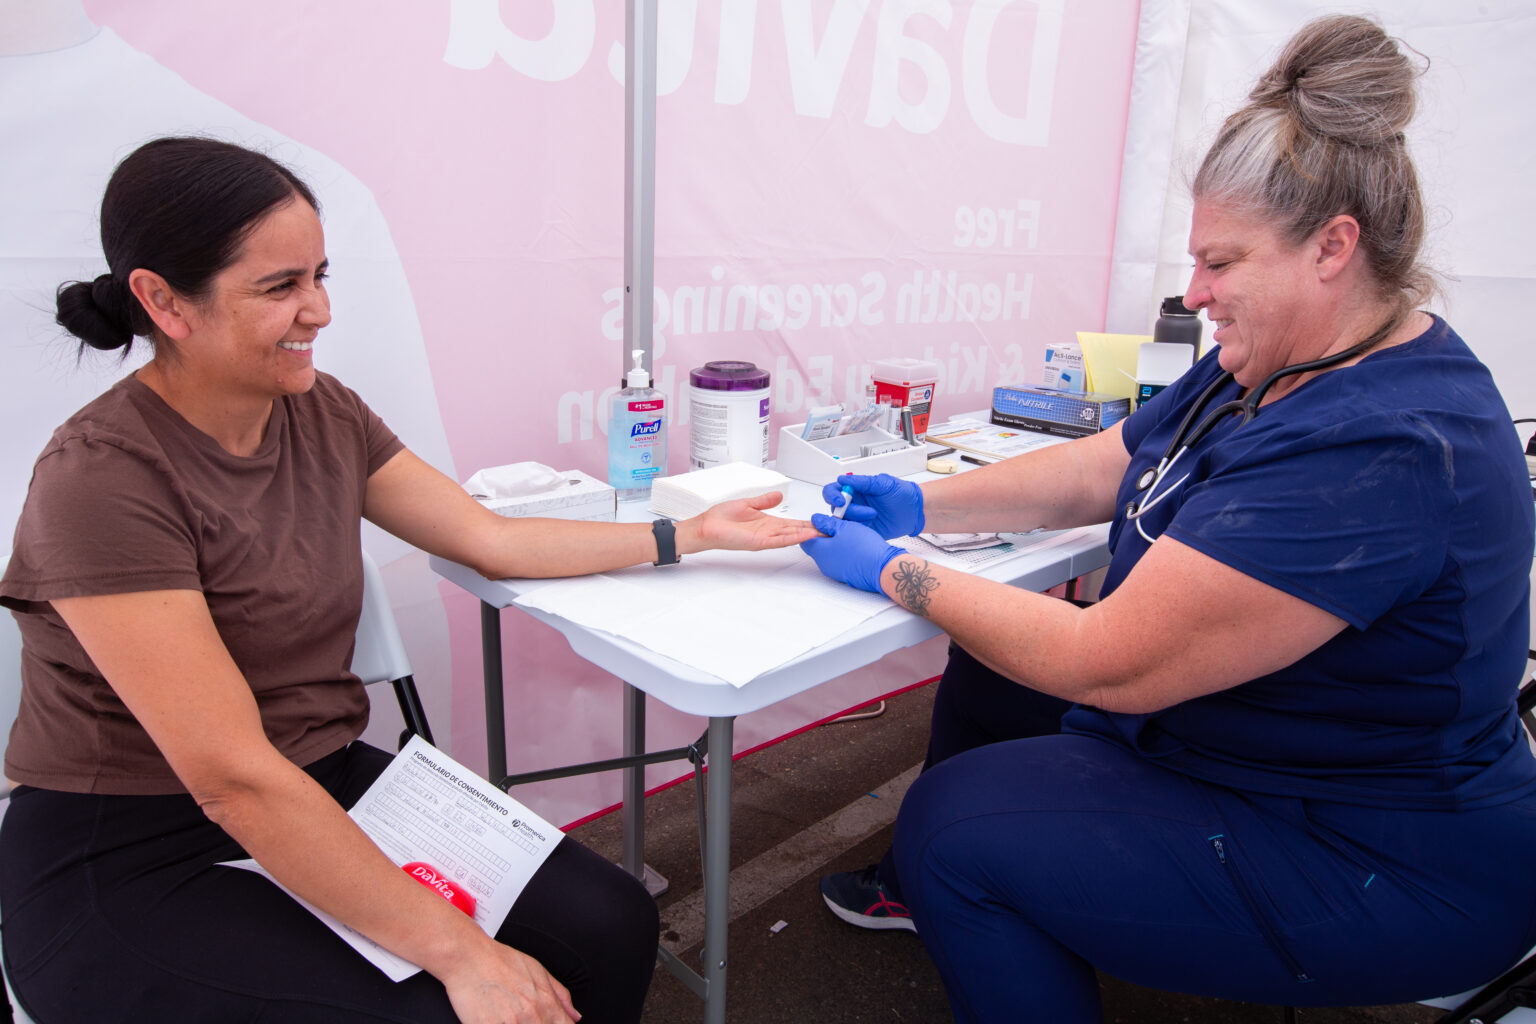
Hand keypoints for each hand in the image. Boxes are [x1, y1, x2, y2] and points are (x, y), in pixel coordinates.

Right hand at [440, 943, 579, 1023]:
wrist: (468, 956)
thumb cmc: (500, 961)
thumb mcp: (538, 971)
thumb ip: (560, 995)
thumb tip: (575, 1016)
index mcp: (546, 1003)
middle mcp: (532, 1015)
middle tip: (523, 1017)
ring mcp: (511, 1023)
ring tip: (511, 1017)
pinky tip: (497, 1020)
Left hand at [686, 491, 820, 551]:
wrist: (705, 527)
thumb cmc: (720, 518)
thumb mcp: (747, 504)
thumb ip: (764, 501)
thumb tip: (778, 495)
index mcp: (767, 522)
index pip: (791, 523)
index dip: (806, 522)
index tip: (821, 521)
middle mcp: (768, 532)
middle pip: (795, 531)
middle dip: (813, 531)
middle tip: (832, 530)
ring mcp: (764, 538)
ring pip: (791, 537)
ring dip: (808, 535)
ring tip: (825, 533)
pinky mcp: (758, 542)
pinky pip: (779, 540)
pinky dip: (793, 538)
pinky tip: (805, 535)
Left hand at [800, 514, 902, 593]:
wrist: (882, 569)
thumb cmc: (865, 549)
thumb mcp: (844, 527)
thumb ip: (827, 523)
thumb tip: (816, 520)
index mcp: (819, 550)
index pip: (805, 538)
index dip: (813, 528)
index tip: (824, 522)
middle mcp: (824, 564)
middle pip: (818, 547)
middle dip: (826, 536)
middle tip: (840, 528)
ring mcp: (834, 571)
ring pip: (830, 554)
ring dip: (836, 545)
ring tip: (851, 536)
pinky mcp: (845, 575)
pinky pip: (840, 562)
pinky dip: (844, 554)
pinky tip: (856, 548)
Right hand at [821, 473, 924, 538]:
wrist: (915, 511)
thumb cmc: (902, 494)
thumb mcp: (883, 483)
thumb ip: (863, 482)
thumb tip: (843, 479)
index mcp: (855, 489)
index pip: (834, 490)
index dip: (832, 495)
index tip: (840, 500)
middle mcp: (854, 503)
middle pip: (836, 508)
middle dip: (846, 510)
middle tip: (865, 510)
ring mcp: (858, 517)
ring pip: (844, 521)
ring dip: (857, 518)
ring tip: (874, 514)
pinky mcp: (864, 530)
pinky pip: (853, 532)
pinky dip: (859, 529)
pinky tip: (871, 525)